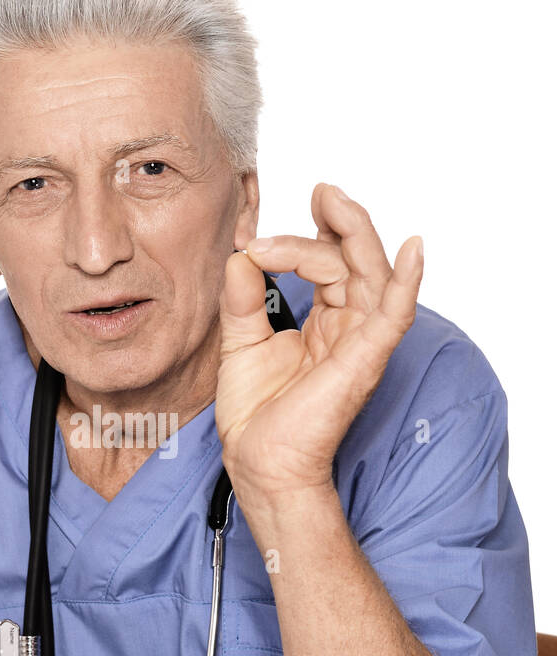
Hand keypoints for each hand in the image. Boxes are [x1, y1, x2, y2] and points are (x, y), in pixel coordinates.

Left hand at [215, 182, 423, 501]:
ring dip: (349, 235)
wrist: (260, 463)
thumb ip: (243, 298)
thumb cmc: (257, 415)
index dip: (302, 241)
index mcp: (327, 324)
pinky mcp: (364, 359)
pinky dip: (408, 283)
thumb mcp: (241, 342)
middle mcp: (349, 329)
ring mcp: (360, 343)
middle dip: (339, 222)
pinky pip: (395, 316)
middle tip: (320, 192)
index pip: (327, 266)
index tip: (258, 241)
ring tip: (330, 204)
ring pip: (371, 273)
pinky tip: (415, 250)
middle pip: (355, 261)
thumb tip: (242, 255)